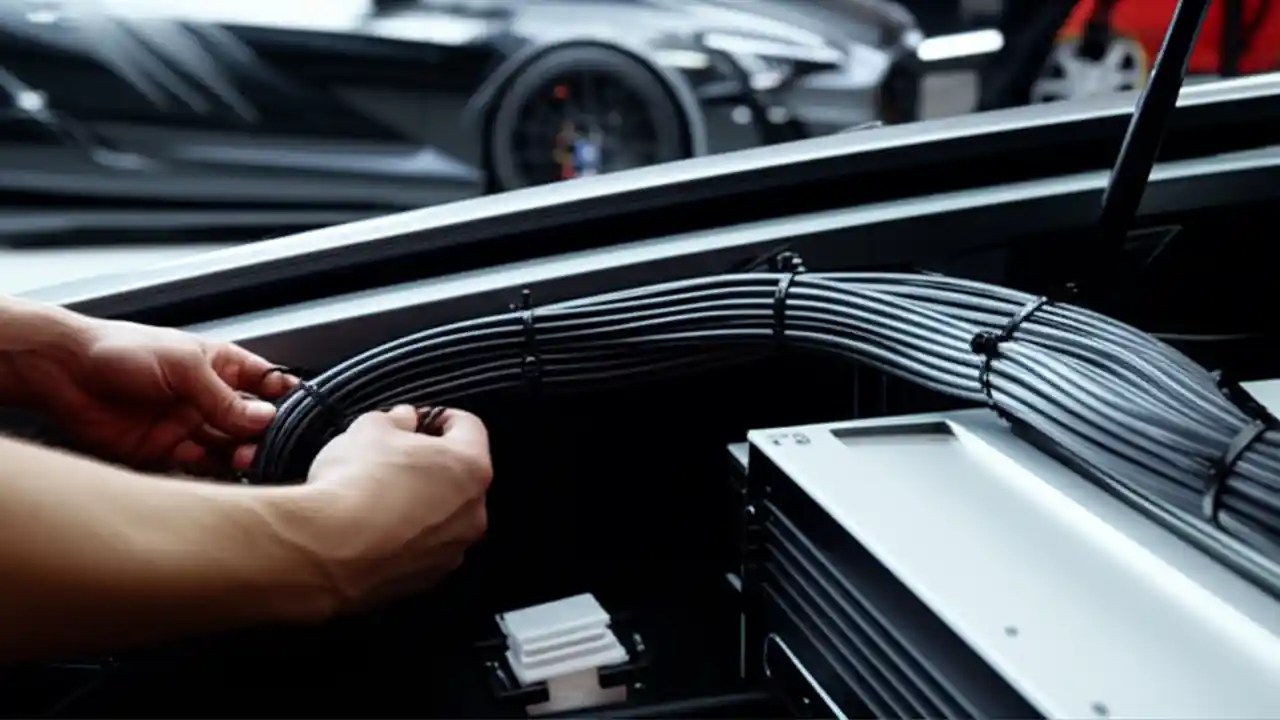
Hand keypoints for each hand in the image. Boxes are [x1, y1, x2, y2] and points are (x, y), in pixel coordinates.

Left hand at [7, 317, 295, 474]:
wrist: (65, 373)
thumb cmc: (120, 351)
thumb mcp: (183, 366)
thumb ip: (224, 397)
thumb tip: (264, 419)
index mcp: (219, 366)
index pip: (266, 384)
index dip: (285, 398)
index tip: (300, 415)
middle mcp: (208, 397)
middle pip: (252, 422)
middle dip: (264, 435)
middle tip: (265, 444)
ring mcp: (188, 425)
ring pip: (229, 447)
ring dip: (241, 456)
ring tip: (245, 459)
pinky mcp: (166, 452)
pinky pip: (199, 468)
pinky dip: (214, 475)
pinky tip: (224, 475)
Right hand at [302, 405, 491, 611]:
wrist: (323, 551)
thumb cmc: (353, 483)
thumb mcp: (369, 430)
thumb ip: (395, 421)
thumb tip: (404, 421)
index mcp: (470, 468)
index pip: (468, 427)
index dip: (440, 417)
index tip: (418, 419)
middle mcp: (473, 513)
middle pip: (459, 476)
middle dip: (430, 464)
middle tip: (393, 458)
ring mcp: (452, 551)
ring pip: (443, 516)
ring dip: (419, 503)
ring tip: (378, 497)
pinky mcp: (427, 580)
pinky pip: (423, 549)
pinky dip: (406, 537)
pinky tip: (373, 530)